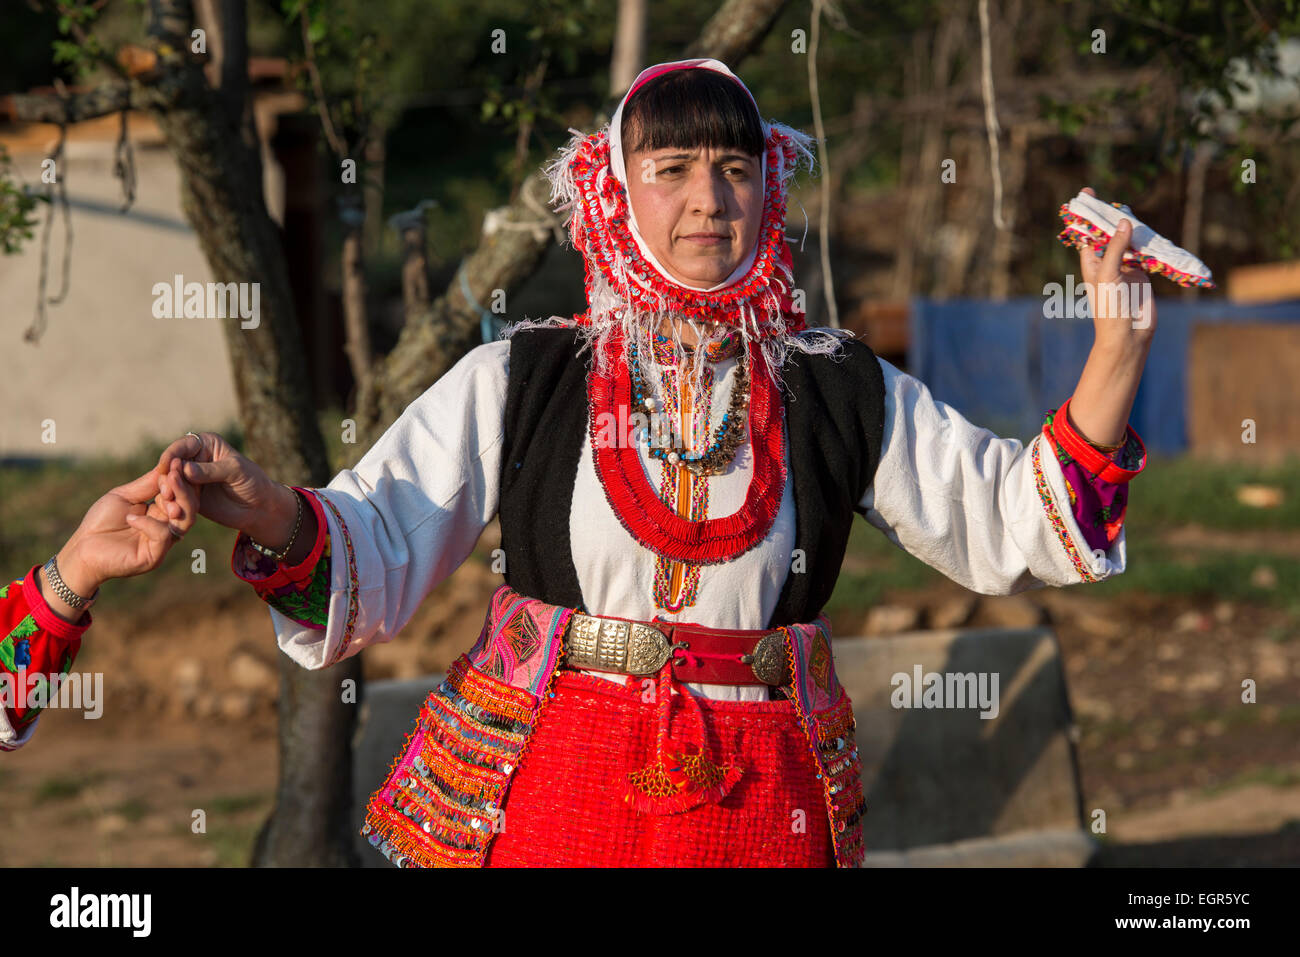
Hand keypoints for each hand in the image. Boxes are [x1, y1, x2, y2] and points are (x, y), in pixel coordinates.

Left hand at [60, 462, 199, 592]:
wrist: (82, 549)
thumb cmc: (100, 522)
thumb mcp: (124, 496)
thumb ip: (147, 485)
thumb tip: (167, 465)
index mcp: (162, 513)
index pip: (180, 494)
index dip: (179, 479)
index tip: (174, 462)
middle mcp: (167, 527)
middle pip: (189, 506)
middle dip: (183, 488)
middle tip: (174, 473)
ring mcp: (163, 542)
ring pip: (185, 520)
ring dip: (178, 500)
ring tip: (166, 486)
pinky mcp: (155, 556)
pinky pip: (163, 535)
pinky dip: (149, 523)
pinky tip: (130, 518)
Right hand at [154, 431, 293, 542]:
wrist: (259, 507)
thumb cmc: (252, 482)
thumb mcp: (235, 471)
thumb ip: (211, 470)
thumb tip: (184, 469)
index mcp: (205, 444)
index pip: (182, 446)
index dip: (171, 456)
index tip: (167, 467)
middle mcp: (193, 458)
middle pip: (171, 465)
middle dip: (167, 478)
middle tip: (168, 492)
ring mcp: (189, 478)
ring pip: (169, 483)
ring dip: (168, 494)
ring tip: (173, 505)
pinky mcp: (187, 495)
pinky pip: (175, 499)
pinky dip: (174, 505)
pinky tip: (176, 513)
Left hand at [1076, 185, 1156, 350]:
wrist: (1130, 334)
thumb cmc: (1110, 307)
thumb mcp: (1108, 275)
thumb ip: (1116, 249)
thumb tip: (1125, 222)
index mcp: (1091, 262)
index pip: (1088, 233)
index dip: (1087, 215)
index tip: (1087, 193)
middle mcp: (1107, 262)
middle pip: (1109, 233)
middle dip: (1111, 217)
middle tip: (1112, 198)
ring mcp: (1125, 266)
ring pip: (1128, 240)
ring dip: (1131, 227)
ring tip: (1129, 209)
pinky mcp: (1142, 272)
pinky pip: (1145, 251)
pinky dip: (1147, 240)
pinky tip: (1148, 228)